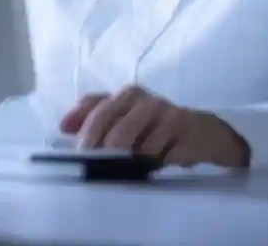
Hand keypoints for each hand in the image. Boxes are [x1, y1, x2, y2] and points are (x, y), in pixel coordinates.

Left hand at [59, 85, 249, 167]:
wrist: (204, 134)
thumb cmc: (157, 128)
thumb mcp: (127, 120)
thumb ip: (96, 118)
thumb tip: (63, 127)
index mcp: (125, 95)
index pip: (95, 105)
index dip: (80, 123)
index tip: (72, 144)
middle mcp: (143, 98)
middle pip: (110, 120)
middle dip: (98, 145)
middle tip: (92, 163)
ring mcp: (164, 112)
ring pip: (133, 142)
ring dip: (126, 161)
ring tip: (123, 171)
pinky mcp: (183, 129)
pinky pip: (159, 153)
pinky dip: (151, 164)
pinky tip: (151, 168)